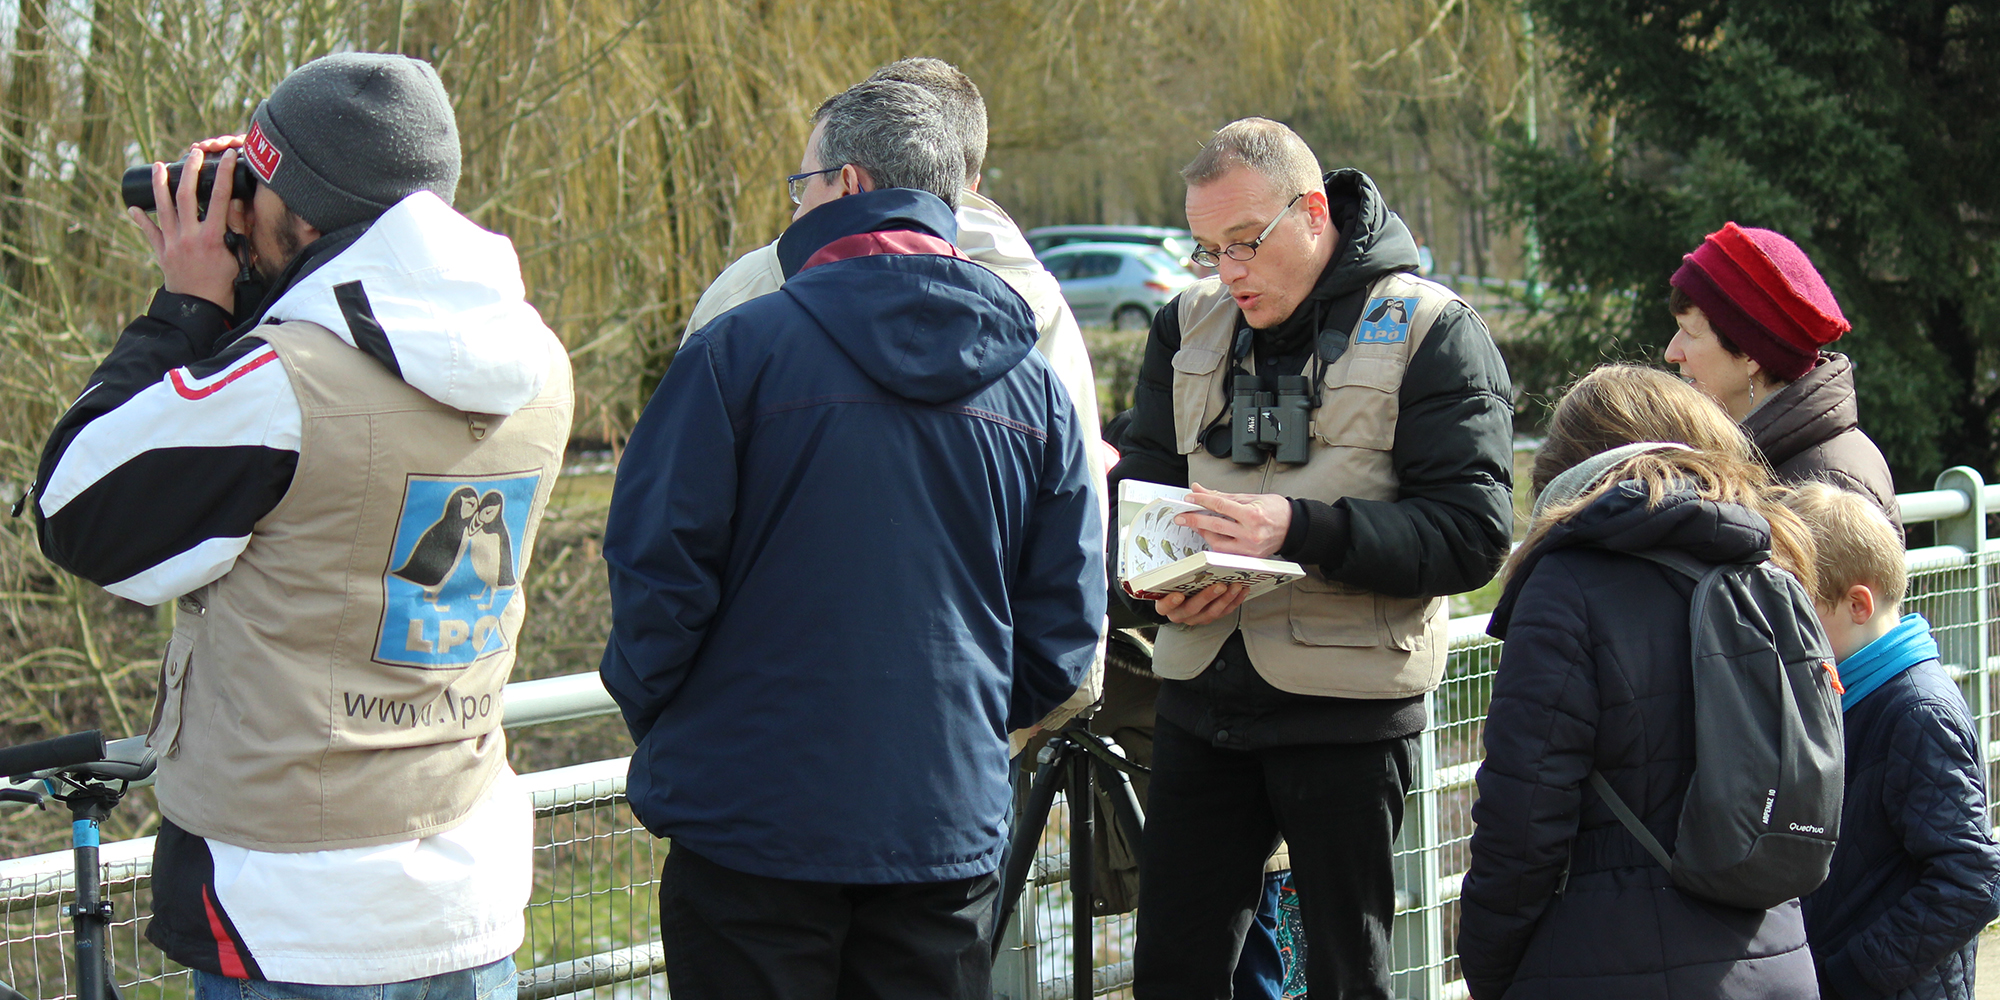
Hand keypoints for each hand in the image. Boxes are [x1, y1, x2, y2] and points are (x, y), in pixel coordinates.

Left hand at [127, 143, 244, 313]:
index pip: (219, 197)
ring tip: (159, 166)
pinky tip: (134, 209)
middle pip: (185, 195)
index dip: (222, 173)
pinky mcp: (161, 252)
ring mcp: (172, 243)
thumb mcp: (237, 256)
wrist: (201, 306)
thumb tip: (234, 203)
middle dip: (188, 170)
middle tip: (192, 153)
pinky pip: (149, 232)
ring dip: (159, 185)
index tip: (225, 156)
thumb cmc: (224, 283)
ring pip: (162, 208)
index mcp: (212, 237)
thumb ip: (235, 230)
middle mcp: (189, 236)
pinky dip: (141, 220)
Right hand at [1153, 581, 1250, 625]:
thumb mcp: (1170, 577)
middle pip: (1192, 609)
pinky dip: (1234, 601)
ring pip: (1211, 613)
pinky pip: (1224, 612)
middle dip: (1207, 597)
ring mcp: (1196, 618)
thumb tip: (1193, 563)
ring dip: (1226, 599)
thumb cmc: (1174, 582)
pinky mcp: (1210, 617)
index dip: (1170, 602)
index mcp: (1165, 605)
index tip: (1178, 595)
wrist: (1179, 594)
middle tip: (1219, 586)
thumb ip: (1175, 573)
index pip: (1164, 606)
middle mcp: (1180, 615)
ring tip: (1236, 586)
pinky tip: (1242, 591)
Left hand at [1175, 483, 1290, 557]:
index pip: (1220, 506)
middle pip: (1215, 526)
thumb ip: (1223, 496)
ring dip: (1204, 534)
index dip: (1201, 501)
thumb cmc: (1276, 510)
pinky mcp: (1250, 558)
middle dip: (1195, 520)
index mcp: (1252, 515)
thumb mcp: (1250, 498)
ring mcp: (1250, 548)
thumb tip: (1201, 490)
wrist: (1294, 527)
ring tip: (1196, 525)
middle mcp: (1251, 533)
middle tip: (1181, 517)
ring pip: (1218, 544)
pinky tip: (1211, 536)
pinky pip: (1227, 553)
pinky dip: (1216, 544)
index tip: (1189, 498)